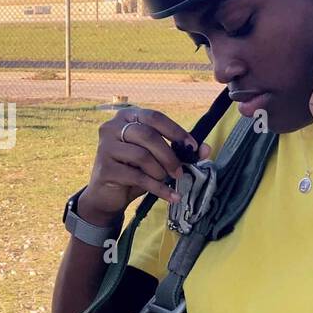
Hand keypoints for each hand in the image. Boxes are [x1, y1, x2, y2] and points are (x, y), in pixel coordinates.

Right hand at [78, 107, 212, 221]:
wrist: (106, 195)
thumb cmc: (133, 170)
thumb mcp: (156, 158)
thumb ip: (179, 151)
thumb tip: (206, 149)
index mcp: (126, 118)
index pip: (154, 117)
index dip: (175, 131)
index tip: (192, 147)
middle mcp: (112, 128)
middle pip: (148, 135)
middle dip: (169, 155)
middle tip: (180, 172)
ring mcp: (106, 148)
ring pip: (142, 156)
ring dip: (160, 171)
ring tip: (166, 180)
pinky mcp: (106, 169)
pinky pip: (138, 176)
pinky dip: (158, 188)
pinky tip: (170, 196)